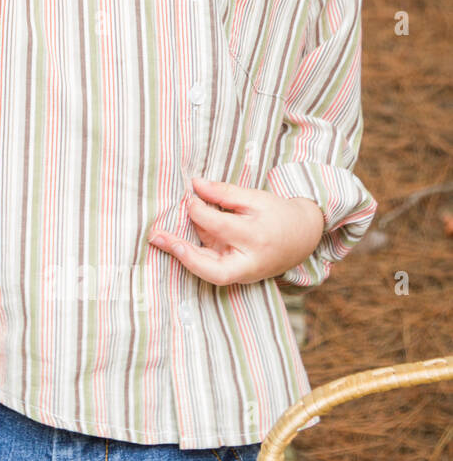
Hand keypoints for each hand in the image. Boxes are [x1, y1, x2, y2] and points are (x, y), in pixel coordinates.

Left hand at [147, 176, 325, 285]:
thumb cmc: (276, 214)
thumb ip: (224, 192)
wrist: (302, 238)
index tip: (188, 198)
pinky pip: (211, 269)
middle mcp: (250, 263)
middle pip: (215, 270)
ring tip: (157, 239)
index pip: (220, 226)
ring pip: (210, 274)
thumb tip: (193, 184)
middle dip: (185, 256)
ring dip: (182, 258)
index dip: (198, 210)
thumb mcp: (255, 198)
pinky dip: (192, 257)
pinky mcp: (236, 275)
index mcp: (257, 238)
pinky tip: (173, 242)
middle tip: (158, 238)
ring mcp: (243, 274)